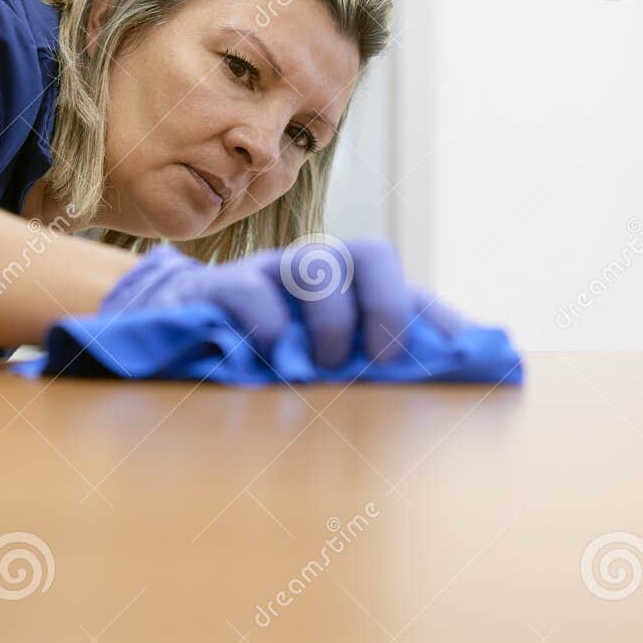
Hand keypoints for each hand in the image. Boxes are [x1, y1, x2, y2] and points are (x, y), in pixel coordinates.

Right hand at [99, 237, 469, 369]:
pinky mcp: (220, 287)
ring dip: (330, 317)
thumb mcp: (318, 366)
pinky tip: (268, 357)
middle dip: (387, 305)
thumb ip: (369, 373)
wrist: (174, 327)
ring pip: (315, 264)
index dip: (441, 320)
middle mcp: (316, 274)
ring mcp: (269, 275)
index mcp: (350, 292)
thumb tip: (441, 387)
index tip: (469, 359)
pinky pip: (249, 287)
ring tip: (323, 365)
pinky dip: (265, 322)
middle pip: (369, 254)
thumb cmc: (261, 354)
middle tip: (382, 358)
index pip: (409, 291)